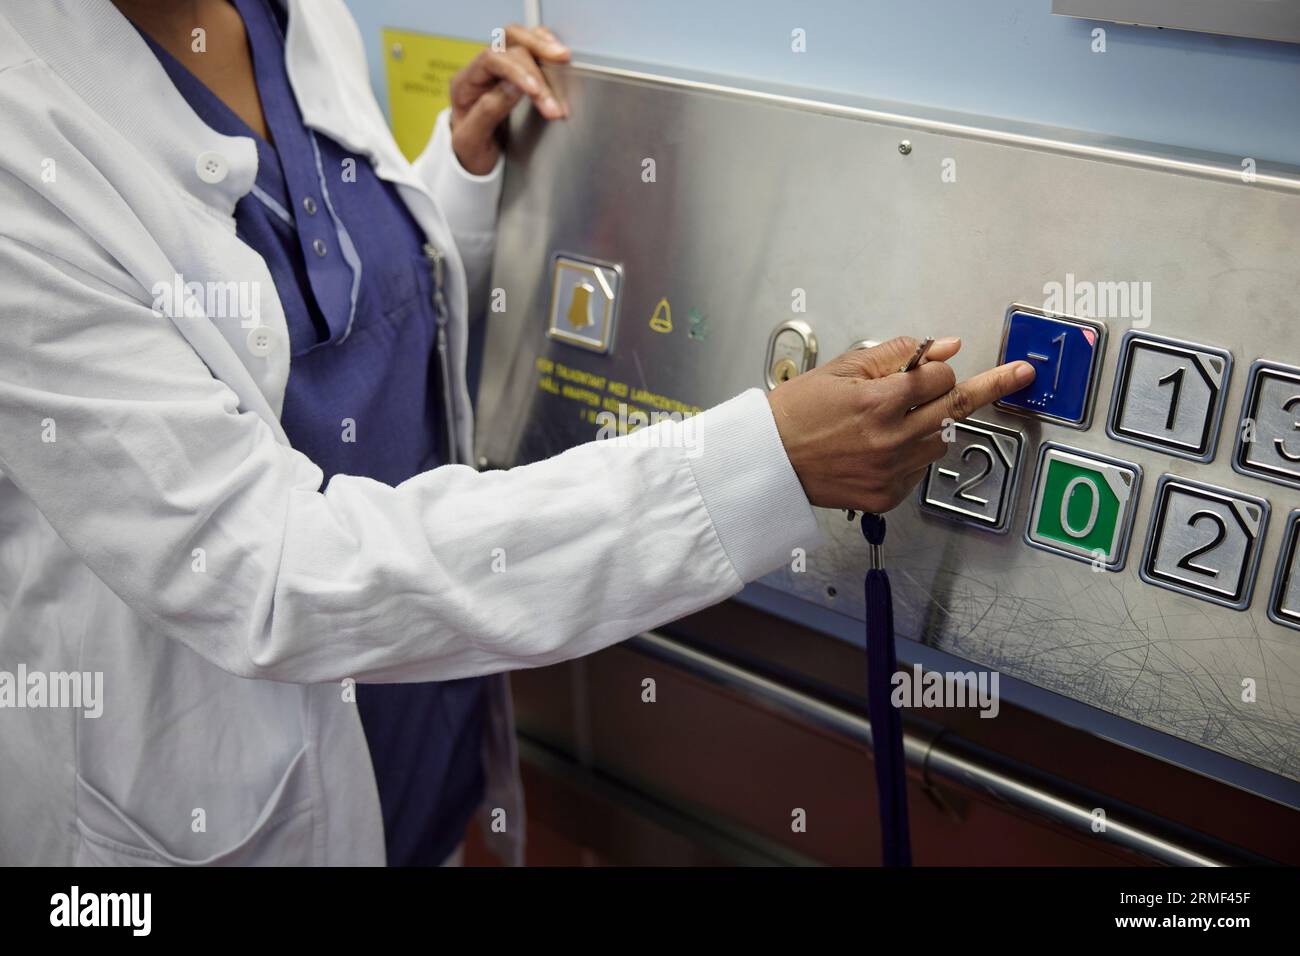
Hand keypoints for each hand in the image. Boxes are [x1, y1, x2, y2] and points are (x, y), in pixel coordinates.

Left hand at [449, 24, 570, 174]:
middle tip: (559, 70)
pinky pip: (529, 45)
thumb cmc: (470, 150)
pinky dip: (545, 46)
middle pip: (508, 41)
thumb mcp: (472, 140)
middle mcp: (481, 68)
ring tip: (563, 57)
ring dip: (543, 45)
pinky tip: (558, 55)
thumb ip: (488, 111)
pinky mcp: (515, 69)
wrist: (473, 155)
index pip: (491, 60)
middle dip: (536, 57)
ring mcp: (498, 65)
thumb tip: (513, 86)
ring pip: (519, 38)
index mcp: (464, 82)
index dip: (516, 71)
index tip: (536, 90)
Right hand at [766, 336, 1034, 513]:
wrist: (767, 462)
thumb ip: (896, 355)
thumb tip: (944, 346)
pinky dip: (910, 456)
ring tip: (894, 422)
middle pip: (956, 408)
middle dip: (988, 386)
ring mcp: (891, 471)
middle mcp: (890, 439)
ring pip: (940, 441)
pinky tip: (880, 449)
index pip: (939, 377)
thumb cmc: (795, 412)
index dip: (934, 368)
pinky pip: (919, 471)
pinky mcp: (887, 496)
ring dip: (931, 426)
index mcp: (879, 401)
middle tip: (1020, 374)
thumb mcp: (841, 369)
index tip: (943, 364)